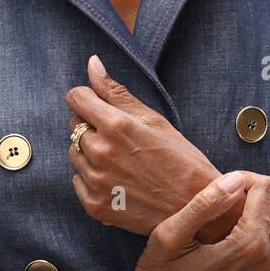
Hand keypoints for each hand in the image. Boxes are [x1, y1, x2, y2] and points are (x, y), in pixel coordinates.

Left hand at [66, 55, 236, 240]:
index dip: (87, 99)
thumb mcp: (153, 119)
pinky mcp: (94, 205)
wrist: (195, 207)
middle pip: (74, 125)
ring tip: (121, 160)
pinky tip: (118, 180)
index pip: (76, 98)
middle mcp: (100, 152)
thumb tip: (92, 63)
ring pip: (75, 153)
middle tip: (121, 138)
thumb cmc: (180, 159)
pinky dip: (92, 178)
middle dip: (91, 125)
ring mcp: (95, 181)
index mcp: (115, 126)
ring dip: (90, 152)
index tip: (100, 106)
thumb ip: (116, 91)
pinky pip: (77, 181)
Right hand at [114, 171, 269, 270]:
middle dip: (264, 190)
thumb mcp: (171, 233)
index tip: (229, 181)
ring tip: (255, 206)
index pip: (266, 189)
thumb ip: (205, 202)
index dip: (248, 177)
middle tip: (239, 192)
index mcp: (246, 244)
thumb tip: (237, 179)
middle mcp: (268, 262)